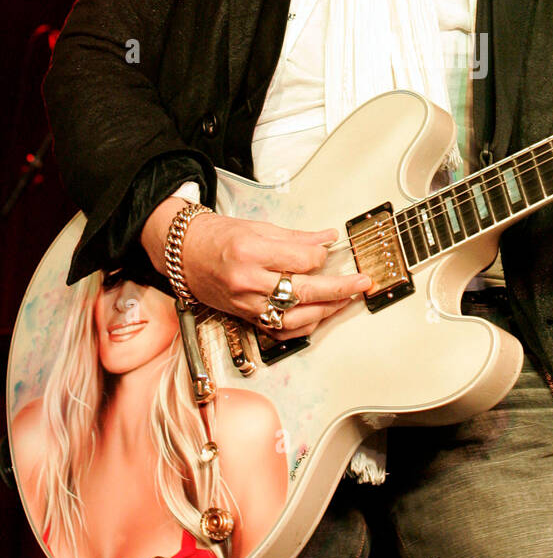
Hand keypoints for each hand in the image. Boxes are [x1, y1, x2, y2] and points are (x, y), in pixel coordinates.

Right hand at [142, 201, 370, 337]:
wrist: (185, 254)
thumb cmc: (219, 237)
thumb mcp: (258, 227)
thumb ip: (297, 237)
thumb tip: (328, 239)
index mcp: (250, 252)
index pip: (301, 260)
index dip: (322, 257)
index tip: (330, 253)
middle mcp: (247, 281)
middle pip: (302, 292)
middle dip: (338, 289)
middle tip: (361, 283)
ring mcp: (246, 303)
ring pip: (294, 318)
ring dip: (326, 311)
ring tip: (345, 300)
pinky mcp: (245, 317)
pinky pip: (280, 330)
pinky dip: (304, 325)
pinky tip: (319, 314)